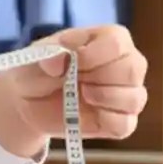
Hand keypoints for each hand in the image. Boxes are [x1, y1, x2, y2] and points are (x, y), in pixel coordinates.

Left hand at [0, 25, 148, 157]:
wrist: (28, 100)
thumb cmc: (38, 70)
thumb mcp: (35, 56)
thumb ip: (48, 54)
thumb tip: (61, 61)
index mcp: (108, 39)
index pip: (117, 42)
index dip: (92, 54)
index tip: (68, 62)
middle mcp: (126, 63)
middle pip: (132, 69)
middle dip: (98, 77)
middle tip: (74, 79)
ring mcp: (127, 94)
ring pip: (134, 98)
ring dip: (102, 98)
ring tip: (79, 94)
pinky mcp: (121, 121)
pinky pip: (125, 124)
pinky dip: (103, 120)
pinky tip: (84, 113)